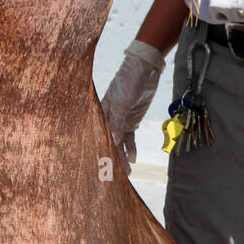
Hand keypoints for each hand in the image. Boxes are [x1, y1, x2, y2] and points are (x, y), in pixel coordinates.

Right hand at [101, 41, 165, 173]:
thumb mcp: (122, 101)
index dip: (100, 149)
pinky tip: (134, 158)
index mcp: (103, 112)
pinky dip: (131, 147)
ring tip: (128, 172)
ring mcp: (121, 119)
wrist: (144, 69)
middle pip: (109, 141)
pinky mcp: (132, 120)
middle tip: (117, 174)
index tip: (101, 165)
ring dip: (123, 156)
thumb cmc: (128, 81)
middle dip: (112, 157)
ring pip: (120, 142)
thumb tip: (113, 141)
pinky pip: (130, 137)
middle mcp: (110, 118)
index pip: (99, 135)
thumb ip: (117, 121)